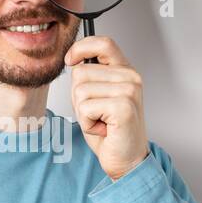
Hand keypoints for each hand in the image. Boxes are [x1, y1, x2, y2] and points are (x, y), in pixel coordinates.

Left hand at [65, 35, 148, 181]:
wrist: (126, 160)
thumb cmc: (111, 131)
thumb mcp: (97, 97)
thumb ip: (89, 77)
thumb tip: (73, 62)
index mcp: (125, 71)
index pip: (103, 42)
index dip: (81, 48)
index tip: (70, 60)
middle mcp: (131, 77)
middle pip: (81, 72)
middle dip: (79, 97)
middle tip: (97, 113)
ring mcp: (129, 91)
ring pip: (80, 91)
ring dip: (83, 112)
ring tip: (101, 121)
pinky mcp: (123, 106)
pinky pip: (85, 107)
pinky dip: (87, 123)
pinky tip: (103, 129)